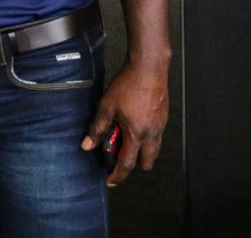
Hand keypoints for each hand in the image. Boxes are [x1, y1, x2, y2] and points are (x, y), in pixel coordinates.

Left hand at [81, 60, 168, 185]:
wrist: (149, 69)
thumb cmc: (127, 85)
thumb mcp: (106, 106)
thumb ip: (97, 128)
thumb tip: (87, 146)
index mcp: (136, 133)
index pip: (128, 163)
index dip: (118, 175)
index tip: (110, 181)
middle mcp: (152, 134)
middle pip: (146, 163)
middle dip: (133, 168)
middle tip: (118, 163)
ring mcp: (160, 127)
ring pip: (153, 152)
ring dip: (140, 155)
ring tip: (124, 146)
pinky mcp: (163, 119)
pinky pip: (157, 140)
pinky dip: (146, 143)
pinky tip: (134, 131)